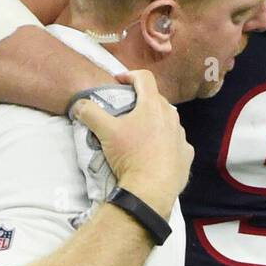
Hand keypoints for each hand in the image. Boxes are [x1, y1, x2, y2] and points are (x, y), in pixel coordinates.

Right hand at [72, 70, 192, 215]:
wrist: (151, 190)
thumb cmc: (130, 156)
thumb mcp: (105, 132)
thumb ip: (90, 113)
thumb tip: (79, 104)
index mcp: (153, 106)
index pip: (144, 78)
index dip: (130, 75)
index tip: (119, 83)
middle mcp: (171, 117)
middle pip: (157, 99)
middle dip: (141, 101)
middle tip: (127, 111)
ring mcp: (181, 136)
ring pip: (168, 121)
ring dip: (155, 122)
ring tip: (141, 134)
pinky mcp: (186, 154)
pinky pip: (176, 142)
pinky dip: (166, 142)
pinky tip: (156, 152)